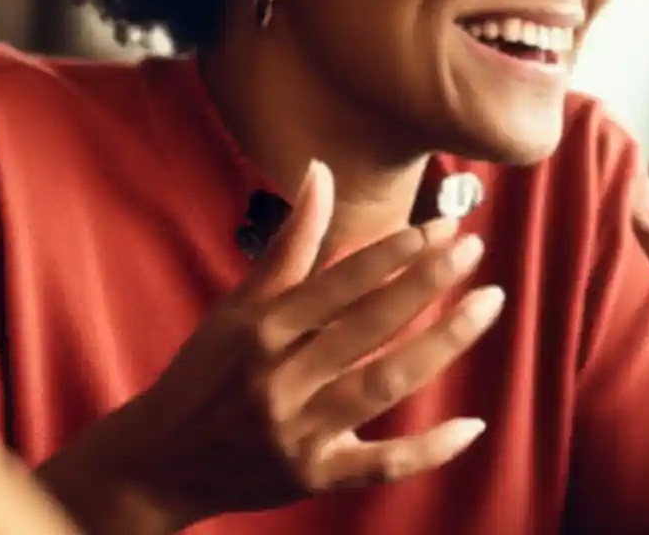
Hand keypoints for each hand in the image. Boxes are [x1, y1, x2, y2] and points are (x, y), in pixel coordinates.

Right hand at [52, 160, 503, 529]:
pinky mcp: (314, 477)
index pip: (335, 286)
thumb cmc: (205, 373)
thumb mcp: (237, 308)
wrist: (160, 462)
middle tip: (474, 246)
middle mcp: (278, 380)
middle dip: (426, 284)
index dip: (389, 256)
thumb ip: (288, 244)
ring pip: (383, 385)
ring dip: (443, 344)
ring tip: (489, 302)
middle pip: (368, 329)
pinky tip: (474, 423)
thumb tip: (320, 171)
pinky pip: (381, 465)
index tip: (437, 227)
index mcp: (259, 332)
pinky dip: (429, 449)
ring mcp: (299, 433)